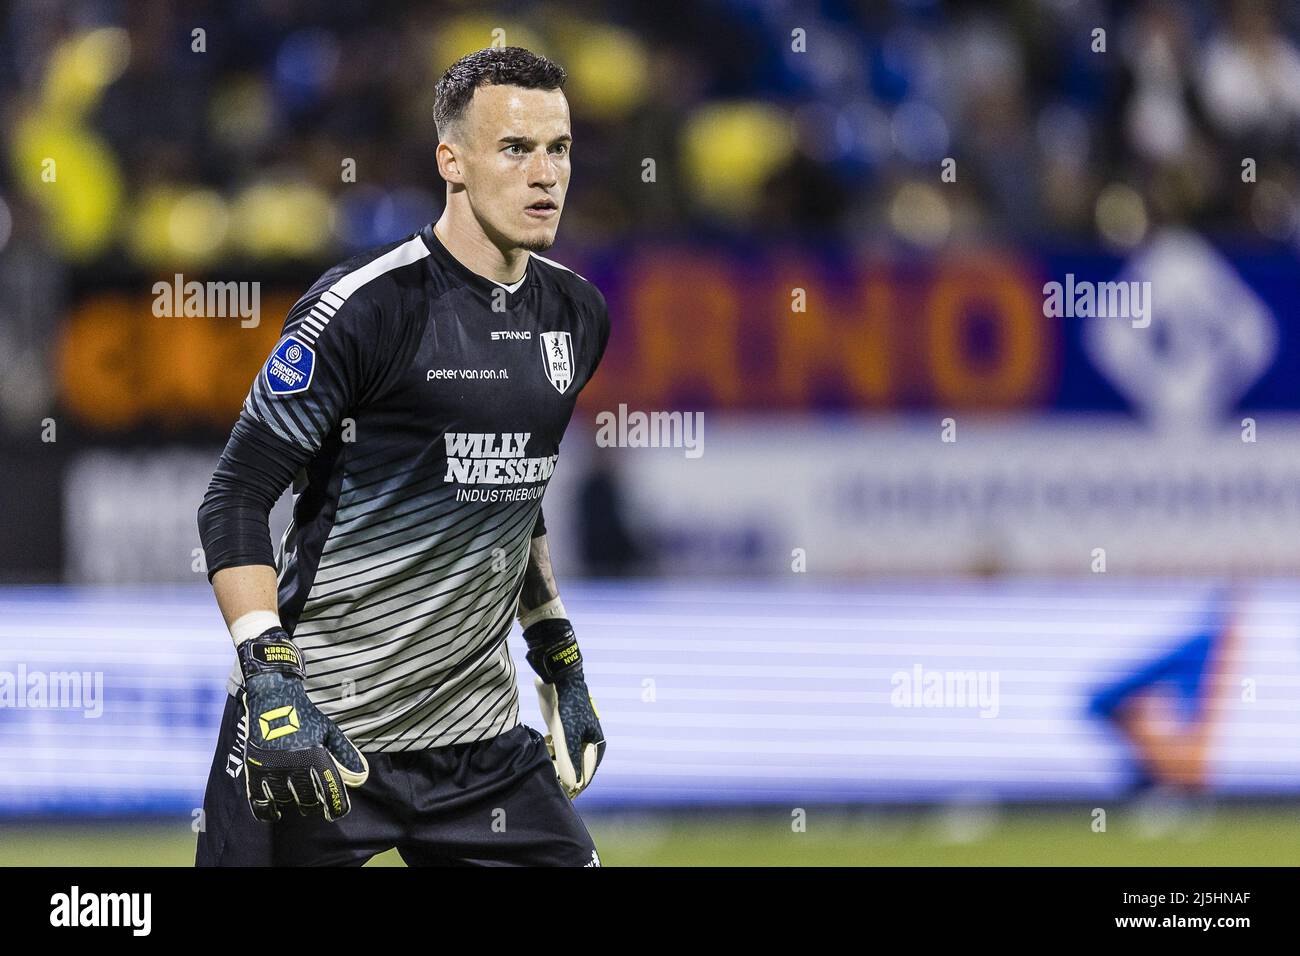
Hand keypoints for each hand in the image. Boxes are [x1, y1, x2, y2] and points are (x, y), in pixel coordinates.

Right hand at [238, 629, 368, 821]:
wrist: (273, 697)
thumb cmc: (306, 715)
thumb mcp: (330, 731)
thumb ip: (345, 754)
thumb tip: (361, 777)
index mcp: (316, 755)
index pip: (330, 792)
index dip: (336, 806)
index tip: (337, 812)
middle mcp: (294, 764)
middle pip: (308, 800)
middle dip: (315, 804)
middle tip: (317, 802)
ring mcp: (272, 767)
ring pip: (286, 801)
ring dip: (294, 803)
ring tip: (298, 800)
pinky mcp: (254, 768)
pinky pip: (259, 800)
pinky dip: (267, 811)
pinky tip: (275, 812)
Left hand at [524, 618, 605, 798]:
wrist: (559, 678)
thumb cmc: (566, 706)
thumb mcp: (566, 736)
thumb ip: (568, 760)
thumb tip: (572, 785)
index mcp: (596, 743)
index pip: (587, 773)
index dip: (575, 787)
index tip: (563, 797)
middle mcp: (589, 739)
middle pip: (576, 766)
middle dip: (564, 776)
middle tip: (551, 786)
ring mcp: (576, 733)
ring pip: (565, 756)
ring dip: (556, 764)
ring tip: (545, 770)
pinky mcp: (564, 726)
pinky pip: (558, 746)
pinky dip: (551, 752)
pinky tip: (542, 754)